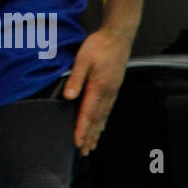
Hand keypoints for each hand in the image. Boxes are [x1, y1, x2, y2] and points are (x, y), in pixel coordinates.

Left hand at [63, 27, 131, 153]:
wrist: (119, 36)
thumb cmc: (100, 45)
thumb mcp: (83, 59)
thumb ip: (76, 78)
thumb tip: (69, 96)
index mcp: (98, 87)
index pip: (88, 113)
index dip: (82, 130)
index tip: (77, 143)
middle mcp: (107, 93)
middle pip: (97, 120)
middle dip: (90, 137)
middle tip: (84, 152)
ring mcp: (112, 91)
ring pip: (103, 116)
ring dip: (97, 132)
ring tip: (92, 145)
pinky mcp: (114, 87)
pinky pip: (108, 109)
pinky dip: (103, 121)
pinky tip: (101, 125)